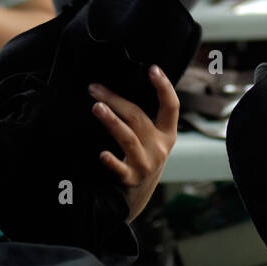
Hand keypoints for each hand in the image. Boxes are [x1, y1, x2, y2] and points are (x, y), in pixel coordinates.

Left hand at [89, 66, 179, 220]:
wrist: (138, 196)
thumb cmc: (142, 156)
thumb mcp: (153, 138)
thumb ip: (146, 118)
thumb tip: (124, 81)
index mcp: (167, 134)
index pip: (171, 107)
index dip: (164, 87)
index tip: (153, 69)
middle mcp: (159, 148)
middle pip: (138, 118)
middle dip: (116, 100)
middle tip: (95, 88)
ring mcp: (146, 164)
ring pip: (128, 138)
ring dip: (112, 121)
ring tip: (96, 107)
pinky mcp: (131, 179)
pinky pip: (120, 169)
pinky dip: (112, 162)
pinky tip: (102, 154)